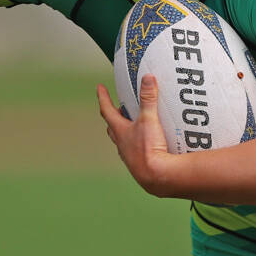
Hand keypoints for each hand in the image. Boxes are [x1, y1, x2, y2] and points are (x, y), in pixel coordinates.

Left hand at [97, 73, 175, 195]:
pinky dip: (138, 144)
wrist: (156, 177)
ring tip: (136, 124)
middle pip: (113, 126)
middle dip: (114, 115)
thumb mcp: (149, 120)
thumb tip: (147, 78)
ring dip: (127, 131)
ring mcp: (129, 155)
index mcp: (120, 130)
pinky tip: (148, 143)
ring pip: (123, 139)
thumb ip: (148, 99)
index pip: (107, 110)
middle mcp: (121, 143)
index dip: (103, 97)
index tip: (99, 88)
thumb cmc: (148, 149)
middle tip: (119, 107)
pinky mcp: (139, 164)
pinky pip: (135, 150)